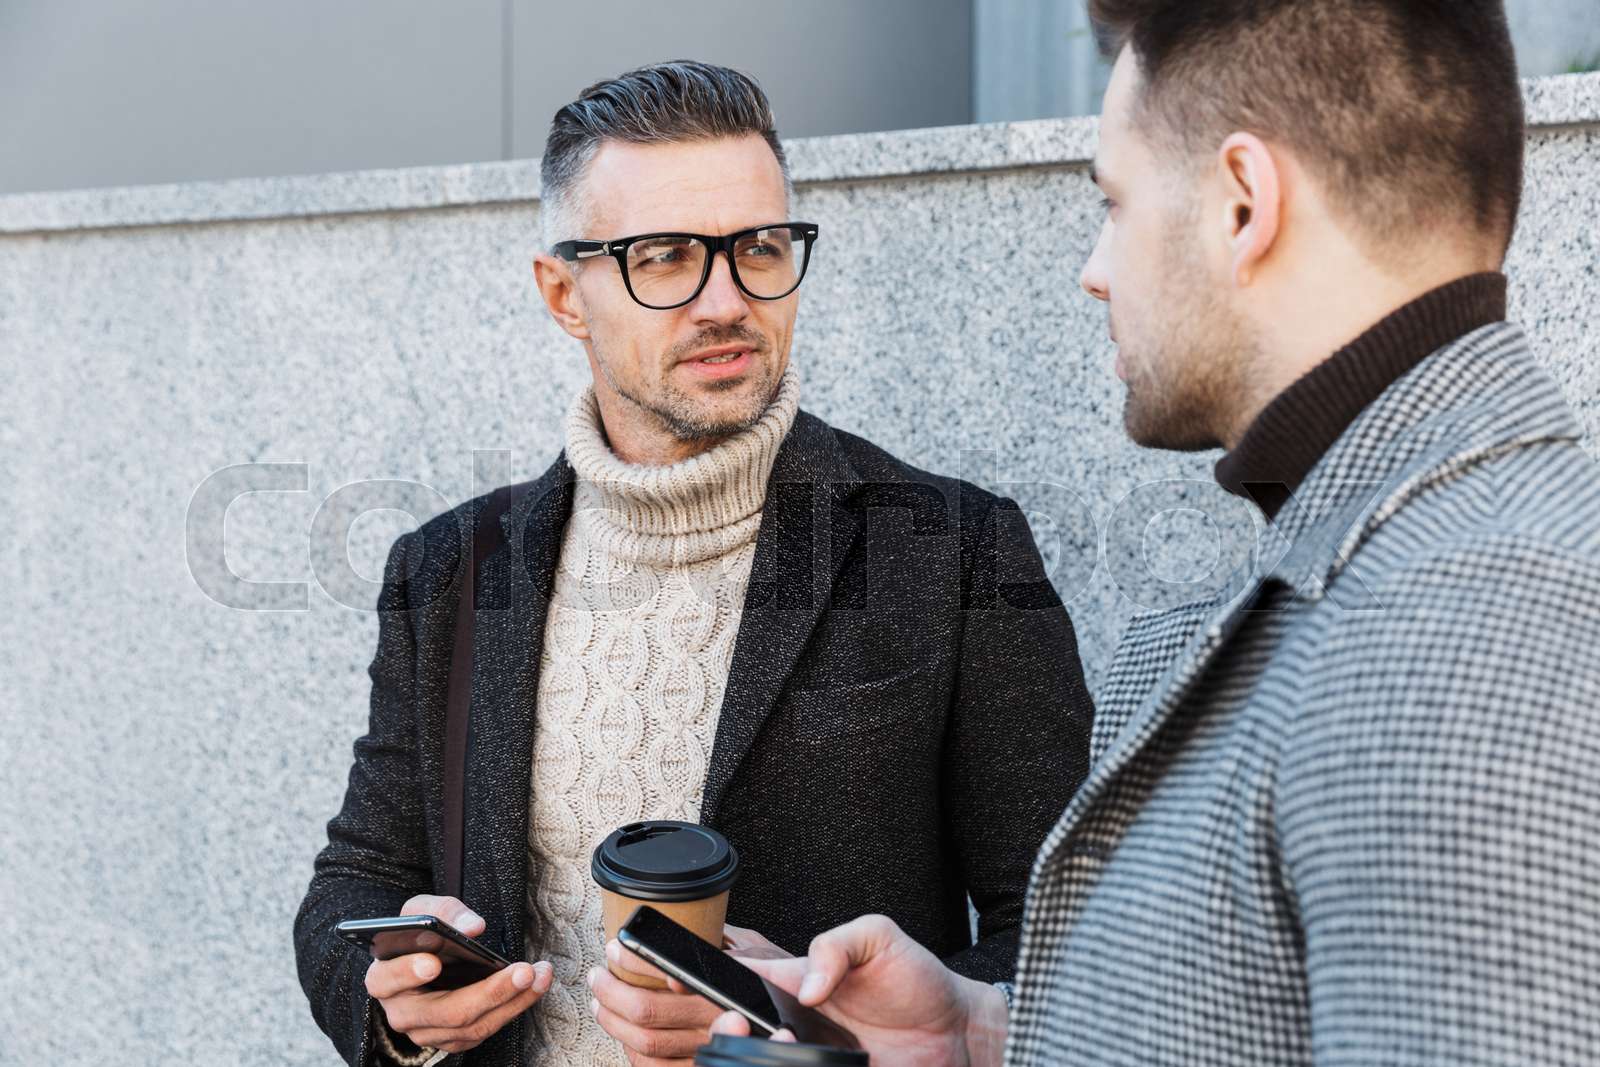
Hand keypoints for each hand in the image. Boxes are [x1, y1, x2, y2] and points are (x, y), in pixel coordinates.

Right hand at [365, 894, 553, 1055]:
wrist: (422, 960)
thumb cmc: (419, 935)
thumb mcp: (422, 911)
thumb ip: (444, 911)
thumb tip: (473, 928)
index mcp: (383, 979)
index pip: (388, 979)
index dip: (408, 972)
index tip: (432, 961)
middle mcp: (401, 1014)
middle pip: (446, 1012)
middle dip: (490, 992)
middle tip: (522, 971)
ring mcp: (427, 1033)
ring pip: (472, 1027)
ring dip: (513, 1001)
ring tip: (540, 975)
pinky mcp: (452, 1040)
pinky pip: (485, 1030)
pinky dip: (514, 1008)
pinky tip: (534, 986)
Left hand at [589, 923, 790, 1066]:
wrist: (816, 1031)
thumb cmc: (787, 987)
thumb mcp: (763, 953)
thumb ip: (734, 943)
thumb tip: (706, 927)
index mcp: (728, 988)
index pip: (672, 973)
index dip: (639, 962)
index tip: (618, 946)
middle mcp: (716, 1022)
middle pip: (648, 1012)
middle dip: (612, 991)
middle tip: (598, 974)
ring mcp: (708, 1049)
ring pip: (646, 1045)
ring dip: (614, 1023)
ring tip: (601, 1001)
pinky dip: (634, 1055)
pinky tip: (625, 1037)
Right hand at [708, 915, 1008, 1066]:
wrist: (959, 1031)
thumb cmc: (919, 980)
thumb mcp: (879, 937)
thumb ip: (836, 945)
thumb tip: (807, 987)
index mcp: (795, 984)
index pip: (737, 979)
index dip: (704, 981)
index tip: (686, 984)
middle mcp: (794, 1027)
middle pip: (733, 1033)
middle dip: (725, 1029)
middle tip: (743, 1025)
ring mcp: (810, 1059)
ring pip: (756, 1061)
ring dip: (760, 1056)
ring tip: (785, 1044)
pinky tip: (811, 1062)